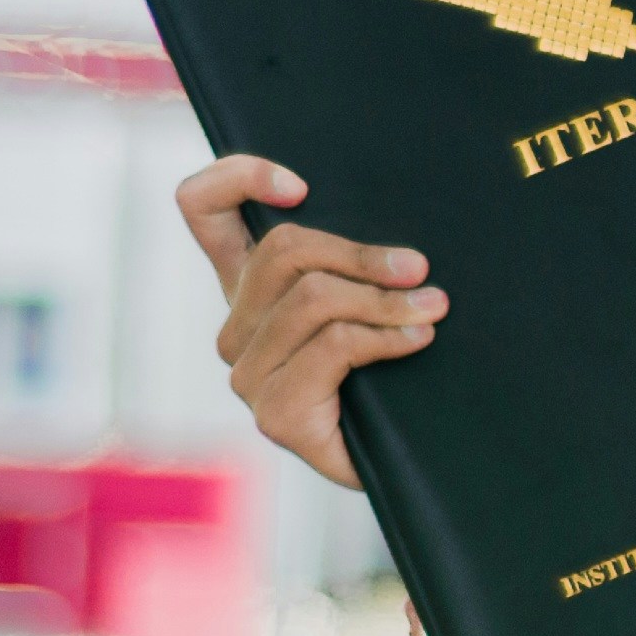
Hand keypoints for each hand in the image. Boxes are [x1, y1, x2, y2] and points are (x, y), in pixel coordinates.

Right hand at [176, 154, 443, 492]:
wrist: (414, 458)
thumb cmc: (394, 368)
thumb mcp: (374, 294)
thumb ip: (358, 256)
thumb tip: (390, 224)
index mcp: (247, 284)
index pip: (201, 208)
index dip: (238, 178)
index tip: (302, 185)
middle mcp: (237, 325)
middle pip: (281, 250)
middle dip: (360, 255)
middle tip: (418, 268)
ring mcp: (250, 373)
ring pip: (313, 300)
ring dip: (385, 300)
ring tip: (434, 307)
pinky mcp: (276, 415)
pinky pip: (332, 347)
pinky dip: (384, 336)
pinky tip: (418, 338)